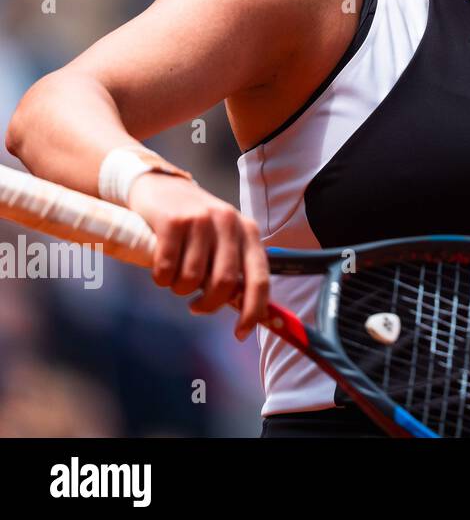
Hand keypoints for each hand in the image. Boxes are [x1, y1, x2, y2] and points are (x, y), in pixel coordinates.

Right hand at [127, 172, 269, 340]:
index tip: (241, 333)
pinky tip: (161, 268)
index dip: (253, 310)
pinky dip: (161, 278)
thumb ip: (234, 267)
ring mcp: (201, 220)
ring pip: (192, 279)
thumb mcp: (222, 239)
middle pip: (224, 283)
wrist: (160, 186)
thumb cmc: (195, 224)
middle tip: (195, 305)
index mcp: (248, 231)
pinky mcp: (173, 221)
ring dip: (180, 289)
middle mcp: (229, 223)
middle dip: (208, 304)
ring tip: (176, 278)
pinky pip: (167, 268)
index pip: (259, 278)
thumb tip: (245, 310)